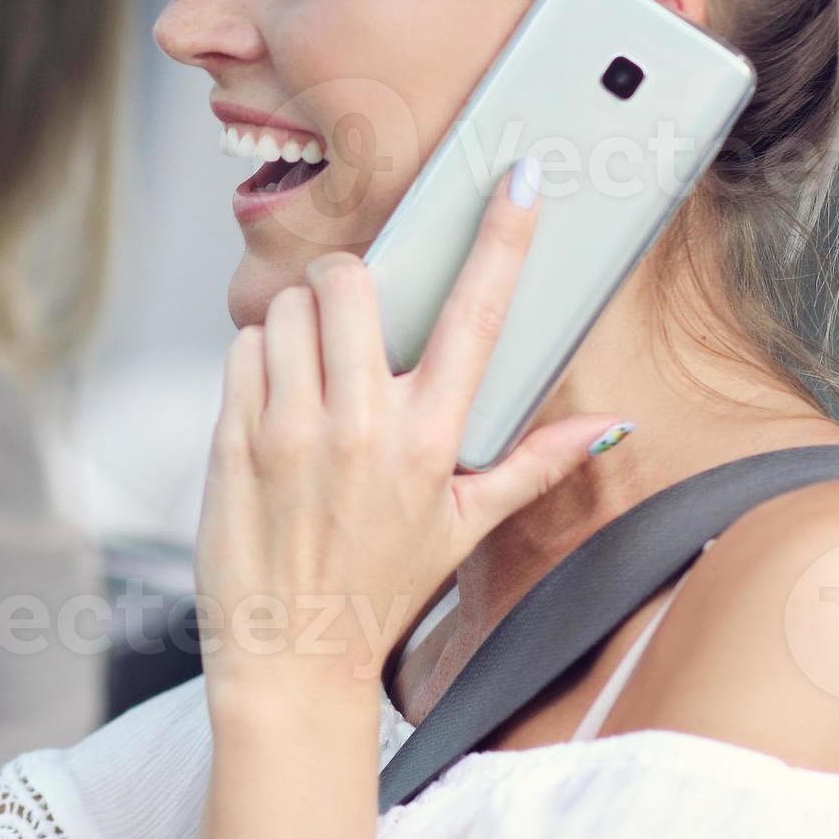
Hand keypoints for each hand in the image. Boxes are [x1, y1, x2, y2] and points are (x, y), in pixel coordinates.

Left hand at [192, 160, 630, 713]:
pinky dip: (256, 360)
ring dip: (299, 323)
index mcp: (433, 441)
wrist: (291, 658)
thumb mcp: (464, 529)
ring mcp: (293, 430)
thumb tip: (604, 428)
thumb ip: (532, 465)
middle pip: (354, 280)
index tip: (518, 180)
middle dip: (350, 284)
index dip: (503, 239)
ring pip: (289, 306)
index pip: (479, 315)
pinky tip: (273, 406)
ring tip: (311, 377)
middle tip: (352, 323)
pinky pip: (243, 347)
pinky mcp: (234, 438)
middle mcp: (365, 426)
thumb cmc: (378, 591)